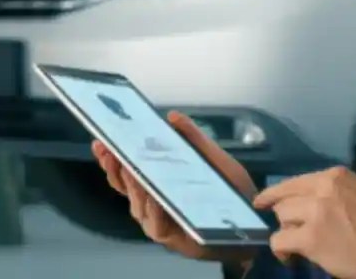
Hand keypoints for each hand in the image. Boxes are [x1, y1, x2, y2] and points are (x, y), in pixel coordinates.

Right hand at [92, 111, 258, 268]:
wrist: (256, 222)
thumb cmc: (231, 191)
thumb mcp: (214, 158)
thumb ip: (194, 138)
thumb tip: (172, 116)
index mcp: (159, 184)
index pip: (127, 171)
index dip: (111, 159)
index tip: (100, 141)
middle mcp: (154, 204)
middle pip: (125, 188)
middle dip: (114, 169)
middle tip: (110, 151)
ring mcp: (161, 222)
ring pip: (137, 206)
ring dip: (133, 187)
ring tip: (130, 170)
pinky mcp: (174, 238)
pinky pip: (156, 225)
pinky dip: (153, 211)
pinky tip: (153, 197)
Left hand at [252, 166, 355, 278]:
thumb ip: (335, 191)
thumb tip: (311, 198)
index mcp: (335, 176)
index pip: (295, 181)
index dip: (276, 193)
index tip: (262, 200)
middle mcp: (322, 187)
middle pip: (284, 198)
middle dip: (286, 216)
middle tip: (294, 232)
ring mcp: (315, 211)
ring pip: (281, 217)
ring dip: (287, 232)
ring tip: (298, 246)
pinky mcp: (310, 236)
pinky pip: (279, 240)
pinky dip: (282, 250)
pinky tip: (291, 256)